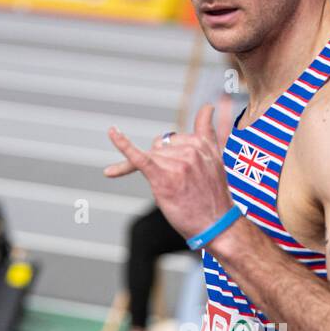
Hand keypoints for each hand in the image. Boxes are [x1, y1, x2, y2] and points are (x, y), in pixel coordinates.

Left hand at [105, 103, 234, 242]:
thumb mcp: (216, 159)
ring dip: (157, 174)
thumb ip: (209, 131)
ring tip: (176, 192)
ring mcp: (176, 163)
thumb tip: (208, 105)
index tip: (178, 170)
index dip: (169, 154)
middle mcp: (190, 150)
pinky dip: (122, 144)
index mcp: (201, 143)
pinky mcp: (162, 177)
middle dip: (163, 164)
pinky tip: (112, 132)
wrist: (217, 225)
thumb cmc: (212, 197)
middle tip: (181, 187)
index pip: (174, 139)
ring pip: (152, 157)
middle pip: (160, 148)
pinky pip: (138, 157)